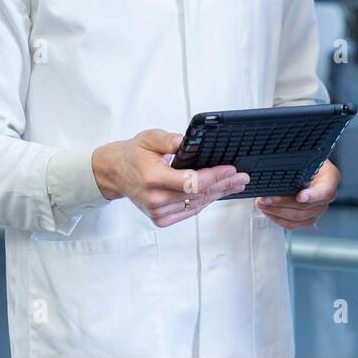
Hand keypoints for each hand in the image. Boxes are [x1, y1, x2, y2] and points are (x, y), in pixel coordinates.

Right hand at [92, 129, 248, 227]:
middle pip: (198, 195)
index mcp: (153, 179)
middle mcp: (156, 199)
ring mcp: (158, 212)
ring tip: (236, 185)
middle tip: (243, 177)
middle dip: (224, 185)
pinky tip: (218, 193)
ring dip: (218, 194)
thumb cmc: (133, 154)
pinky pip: (190, 212)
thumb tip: (186, 141)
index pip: (191, 182)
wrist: (114, 173)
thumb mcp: (149, 138)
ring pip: (197, 205)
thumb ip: (168, 140)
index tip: (230, 169)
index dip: (214, 177)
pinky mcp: (160, 219)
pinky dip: (205, 202)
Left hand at [257, 160, 339, 230]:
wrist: (305, 167)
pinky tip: (268, 211)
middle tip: (265, 198)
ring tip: (262, 203)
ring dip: (277, 212)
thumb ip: (297, 162)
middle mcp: (327, 196)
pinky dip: (278, 219)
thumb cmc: (304, 159)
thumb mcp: (303, 157)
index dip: (313, 196)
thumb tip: (277, 165)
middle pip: (306, 207)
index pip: (325, 191)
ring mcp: (318, 209)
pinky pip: (293, 224)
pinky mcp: (307, 218)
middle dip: (282, 203)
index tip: (299, 196)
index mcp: (330, 178)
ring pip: (298, 217)